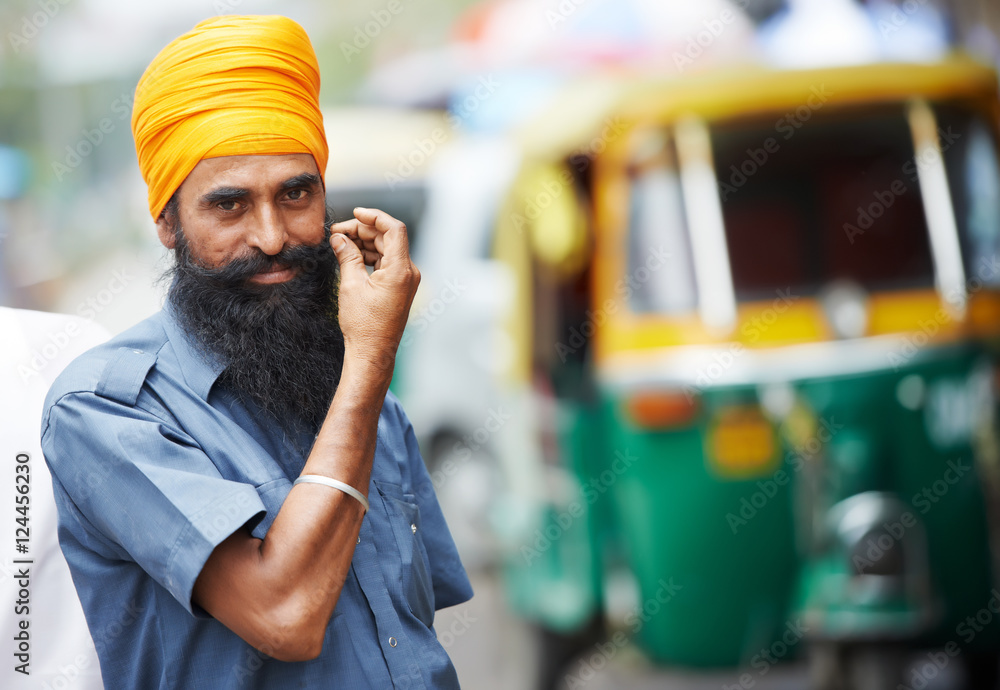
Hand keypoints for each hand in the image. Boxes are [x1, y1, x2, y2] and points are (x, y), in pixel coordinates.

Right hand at [328, 207, 419, 367]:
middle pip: (388, 238)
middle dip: (363, 230)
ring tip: (340, 243)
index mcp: (400, 270)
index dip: (374, 216)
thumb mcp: (350, 285)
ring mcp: (406, 280)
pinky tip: (351, 255)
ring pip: (386, 249)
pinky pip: (386, 262)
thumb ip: (346, 256)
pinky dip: (369, 255)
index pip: (393, 229)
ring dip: (364, 242)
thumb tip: (339, 238)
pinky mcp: (399, 286)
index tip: (355, 213)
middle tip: (338, 232)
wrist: (372, 351)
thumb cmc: (363, 325)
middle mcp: (408, 272)